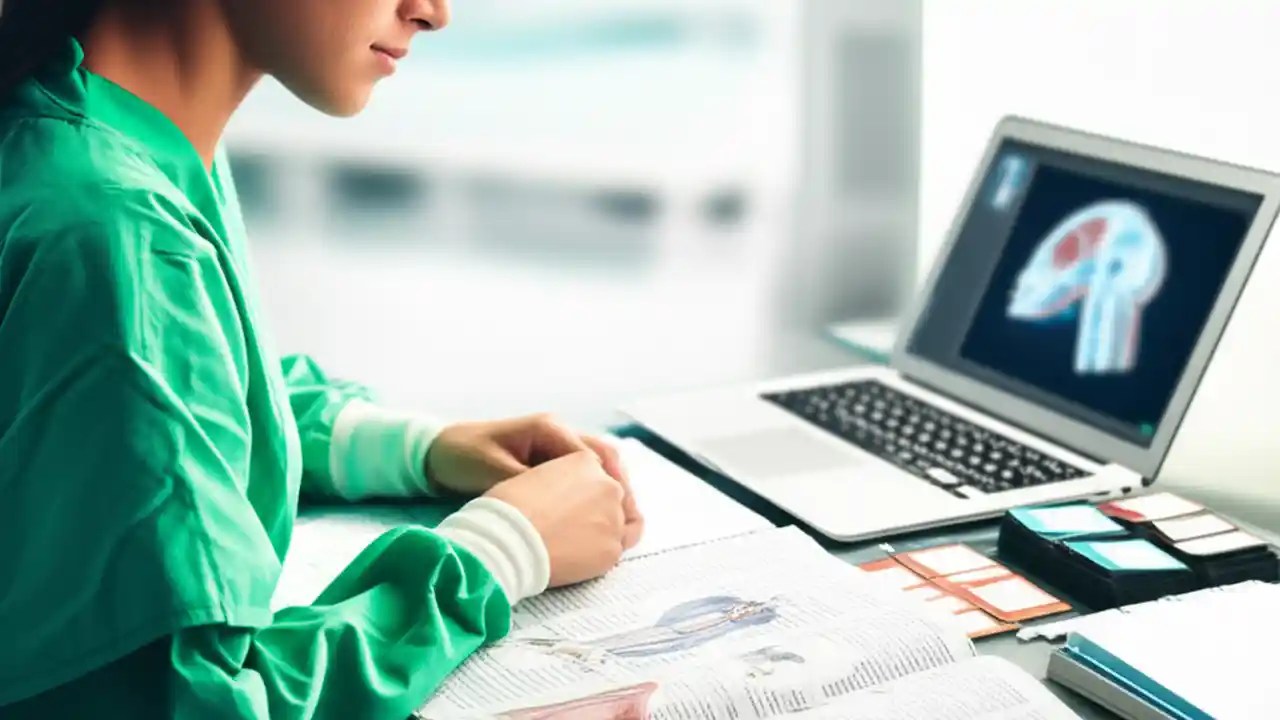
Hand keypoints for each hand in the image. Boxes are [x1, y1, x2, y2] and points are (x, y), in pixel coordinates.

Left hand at [426, 414, 643, 544]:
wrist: (438, 453)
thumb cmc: (462, 457)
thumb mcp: (493, 472)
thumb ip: (529, 485)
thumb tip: (562, 506)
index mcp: (548, 428)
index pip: (591, 454)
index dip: (607, 484)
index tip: (617, 512)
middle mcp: (558, 433)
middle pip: (605, 456)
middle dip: (620, 487)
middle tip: (630, 521)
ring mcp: (556, 447)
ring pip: (598, 466)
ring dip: (610, 491)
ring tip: (620, 523)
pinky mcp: (549, 463)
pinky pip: (582, 475)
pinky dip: (593, 494)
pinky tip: (596, 519)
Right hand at [486, 451, 628, 586]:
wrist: (508, 540)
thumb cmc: (508, 508)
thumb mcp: (532, 476)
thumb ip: (557, 480)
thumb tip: (562, 500)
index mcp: (585, 461)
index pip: (600, 474)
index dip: (591, 490)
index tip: (578, 505)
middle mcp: (607, 485)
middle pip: (615, 497)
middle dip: (602, 509)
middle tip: (581, 525)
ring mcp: (614, 517)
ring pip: (624, 523)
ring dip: (608, 529)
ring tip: (584, 542)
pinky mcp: (612, 549)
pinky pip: (619, 549)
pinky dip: (606, 551)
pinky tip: (588, 556)